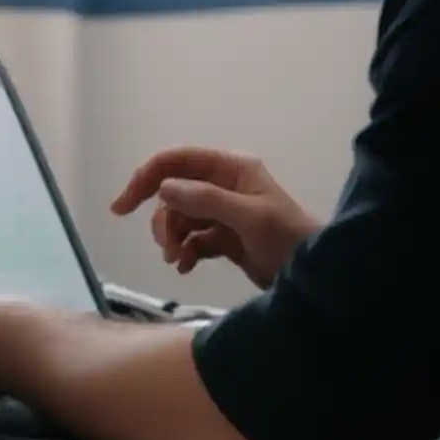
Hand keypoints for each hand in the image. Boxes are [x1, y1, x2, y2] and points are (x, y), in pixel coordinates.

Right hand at [111, 147, 321, 288]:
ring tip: (178, 260)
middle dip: (163, 219)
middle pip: (171, 192)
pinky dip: (184, 252)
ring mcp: (221, 212)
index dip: (145, 178)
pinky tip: (186, 267)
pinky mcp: (223, 238)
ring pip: (178, 218)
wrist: (316, 278)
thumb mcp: (249, 217)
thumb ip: (206, 199)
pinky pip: (190, 239)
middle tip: (164, 246)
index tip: (123, 206)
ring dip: (172, 239)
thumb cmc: (290, 240)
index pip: (176, 160)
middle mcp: (222, 185)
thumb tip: (163, 189)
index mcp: (230, 168)